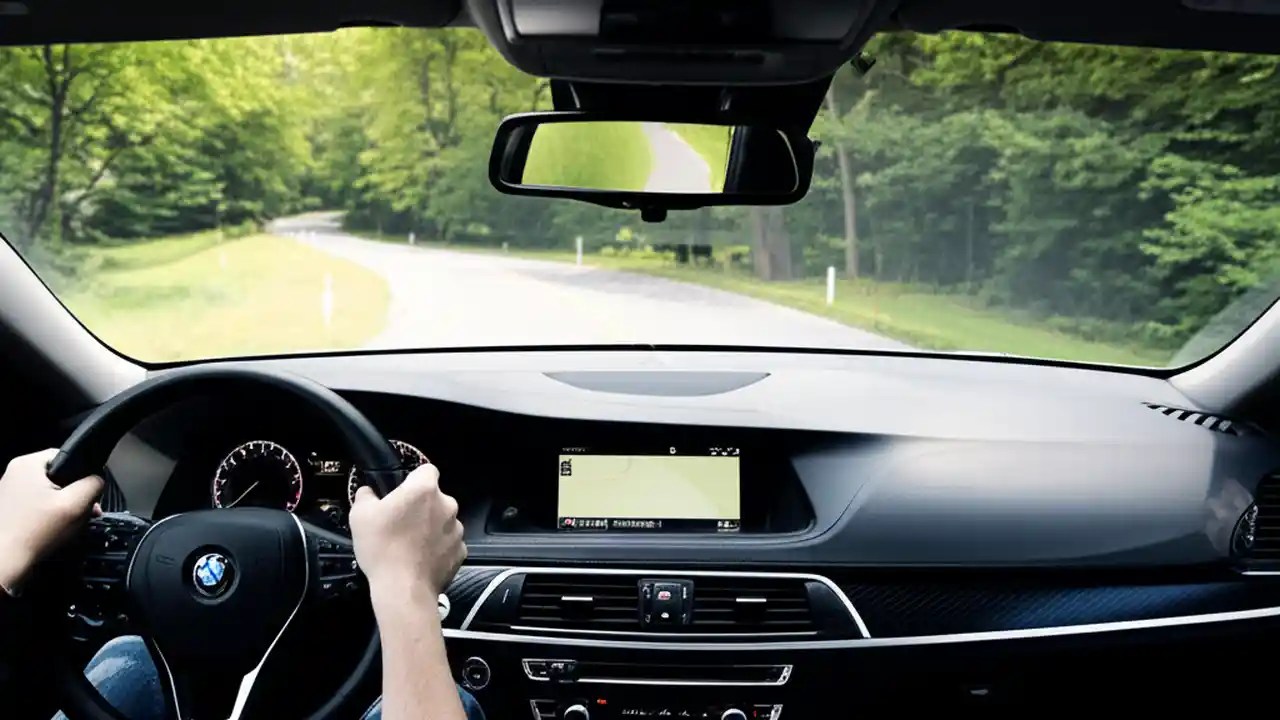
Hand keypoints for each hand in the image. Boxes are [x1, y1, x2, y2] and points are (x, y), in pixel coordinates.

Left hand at [0, 449, 103, 592]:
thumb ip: (93, 485)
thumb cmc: (37, 530)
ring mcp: (9, 491)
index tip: (90, 495)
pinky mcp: (8, 508)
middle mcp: (15, 473)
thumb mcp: (75, 504)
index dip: (83, 474)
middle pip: (58, 475)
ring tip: (73, 523)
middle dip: (76, 493)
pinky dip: (49, 513)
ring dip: (65, 505)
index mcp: (27, 464)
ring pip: (49, 491)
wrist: (4, 562)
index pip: (66, 456)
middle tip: (87, 513)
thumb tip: (97, 480)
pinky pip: (37, 503)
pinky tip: (55, 528)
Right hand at [349, 464, 465, 602]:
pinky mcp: (460, 552)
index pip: (427, 470)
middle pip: (434, 498)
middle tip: (400, 523)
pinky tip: (420, 559)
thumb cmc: (382, 548)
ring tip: (409, 545)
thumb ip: (365, 496)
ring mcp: (457, 529)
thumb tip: (368, 492)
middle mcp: (447, 505)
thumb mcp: (360, 516)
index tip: (402, 493)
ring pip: (442, 521)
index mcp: (424, 489)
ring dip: (430, 528)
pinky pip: (447, 543)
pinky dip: (437, 548)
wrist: (403, 589)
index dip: (413, 480)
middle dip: (420, 507)